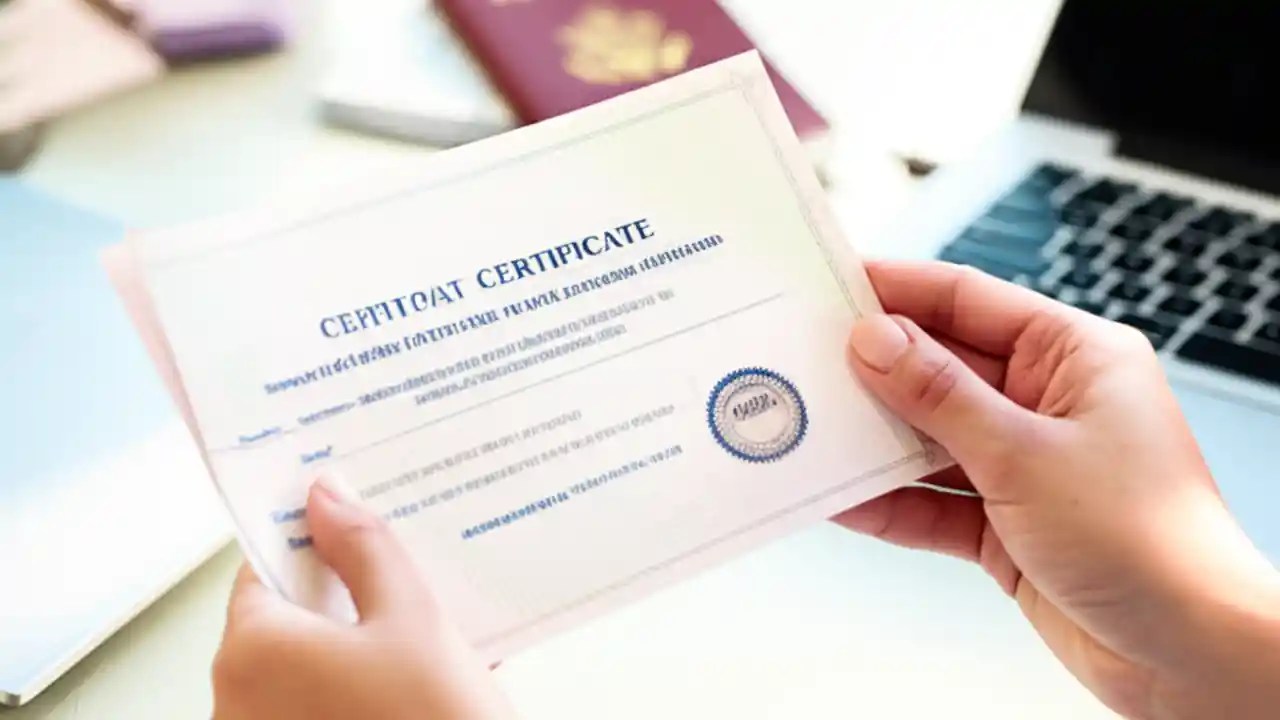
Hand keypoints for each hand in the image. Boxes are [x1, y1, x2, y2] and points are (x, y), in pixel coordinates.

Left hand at [212, 480, 513, 719]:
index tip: (349, 522)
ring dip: (358, 644)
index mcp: (253, 650)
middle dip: (346, 594)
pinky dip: (358, 688)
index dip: (310, 539)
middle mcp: (236, 701)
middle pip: (286, 619)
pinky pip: (317, 706)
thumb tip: (327, 496)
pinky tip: (416, 682)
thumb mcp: (413, 620)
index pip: (263, 568)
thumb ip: (365, 549)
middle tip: (404, 578)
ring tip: (425, 635)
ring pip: (307, 667)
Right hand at [836, 261, 1279, 718]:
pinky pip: (934, 500)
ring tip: (811, 431)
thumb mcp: (1027, 455)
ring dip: (875, 441)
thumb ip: (940, 396)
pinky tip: (844, 499)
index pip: (970, 300)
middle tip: (804, 363)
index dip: (899, 291)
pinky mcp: (1006, 523)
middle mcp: (1049, 402)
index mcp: (1076, 356)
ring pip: (931, 437)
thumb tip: (875, 341)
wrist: (1190, 656)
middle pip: (941, 368)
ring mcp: (1025, 464)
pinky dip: (891, 501)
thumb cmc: (1150, 543)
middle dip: (874, 371)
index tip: (835, 286)